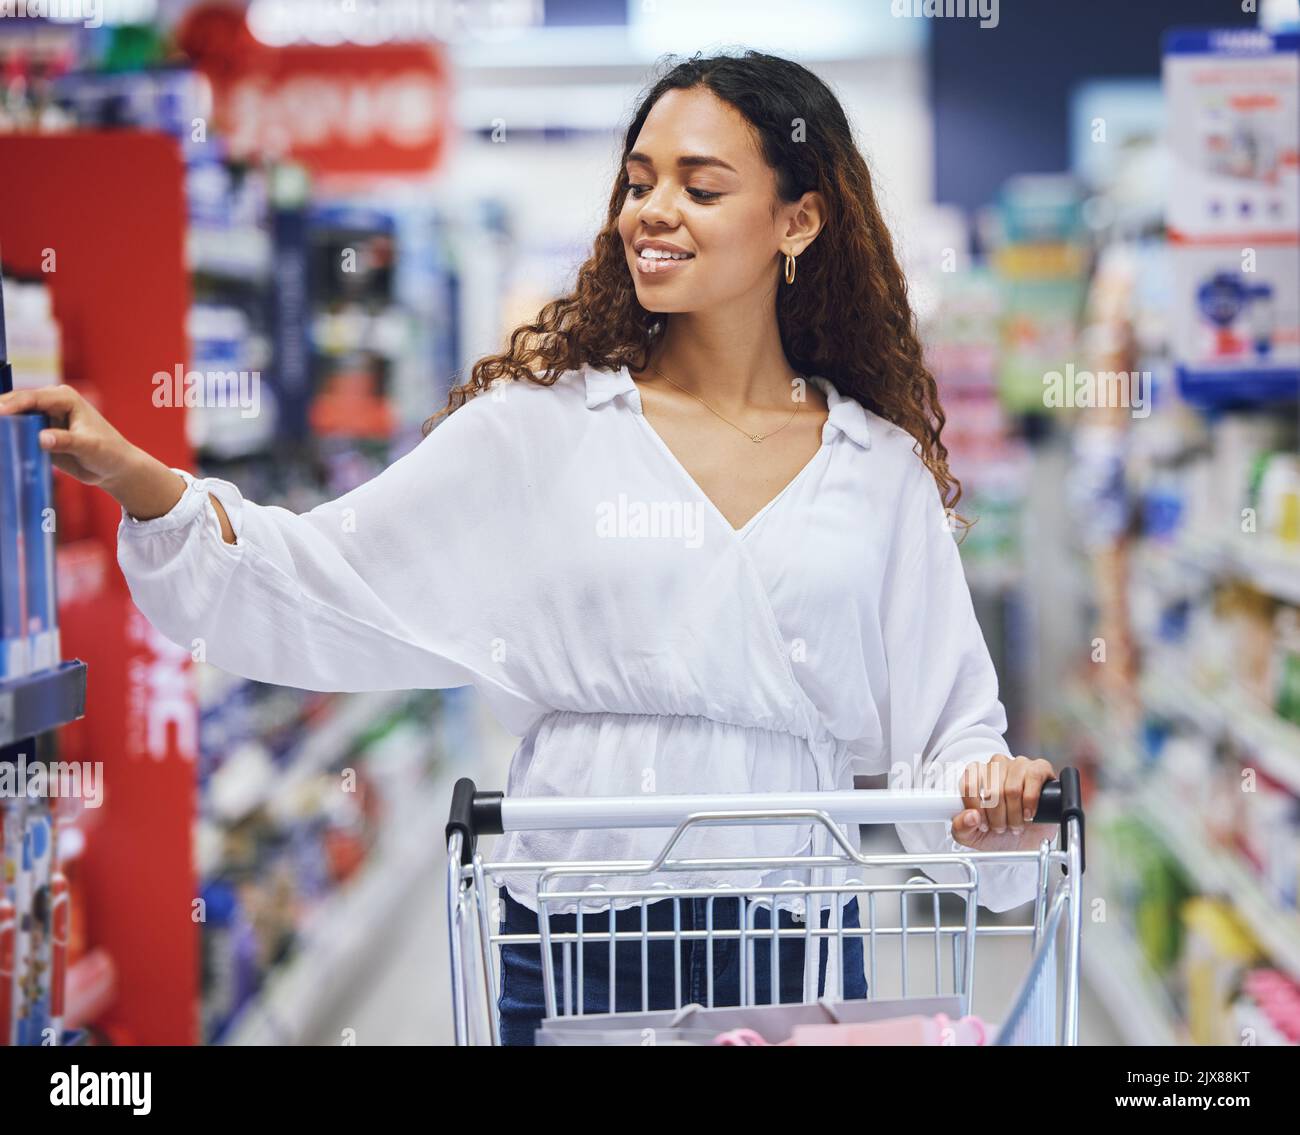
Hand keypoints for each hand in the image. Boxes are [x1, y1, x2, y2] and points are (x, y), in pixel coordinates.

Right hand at [0, 384, 140, 488]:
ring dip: (3, 425)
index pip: (32, 398)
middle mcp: (50, 403)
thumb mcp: (89, 447)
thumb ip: (65, 441)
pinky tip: (2, 444)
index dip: (12, 405)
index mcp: (64, 398)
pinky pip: (18, 434)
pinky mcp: (38, 433)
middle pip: (17, 405)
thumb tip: (42, 438)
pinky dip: (8, 437)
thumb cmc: (108, 452)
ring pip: (14, 418)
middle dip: (1, 411)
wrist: (113, 467)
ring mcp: (42, 418)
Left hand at [951, 754, 1056, 851]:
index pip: (968, 785)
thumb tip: (970, 816)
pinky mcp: (1039, 768)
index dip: (976, 810)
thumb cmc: (997, 831)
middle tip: (1002, 827)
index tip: (983, 824)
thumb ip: (961, 827)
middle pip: (991, 791)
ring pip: (1012, 789)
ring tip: (1016, 823)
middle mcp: (995, 765)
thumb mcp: (971, 835)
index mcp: (974, 775)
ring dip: (1014, 814)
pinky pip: (1032, 779)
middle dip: (997, 817)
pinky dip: (1030, 802)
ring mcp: (1018, 765)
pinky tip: (1028, 814)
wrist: (1026, 840)